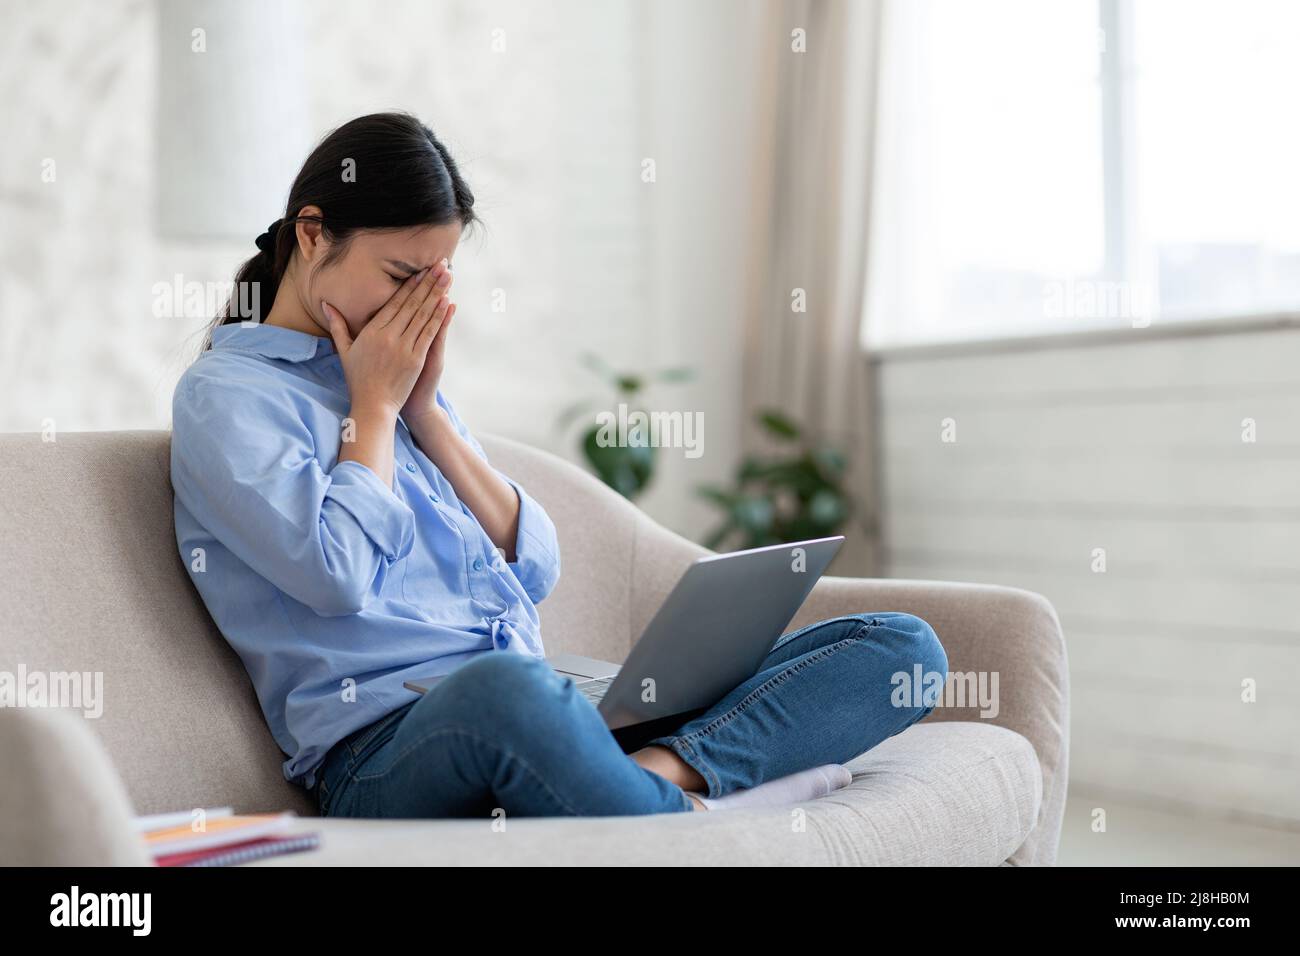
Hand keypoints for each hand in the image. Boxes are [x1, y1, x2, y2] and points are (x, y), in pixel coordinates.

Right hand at [322, 265, 451, 414]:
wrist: (373, 406)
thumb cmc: (358, 379)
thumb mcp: (344, 350)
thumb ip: (337, 325)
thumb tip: (325, 304)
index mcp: (372, 331)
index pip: (394, 302)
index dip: (409, 285)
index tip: (420, 270)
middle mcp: (388, 336)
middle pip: (411, 303)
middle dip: (428, 282)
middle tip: (441, 263)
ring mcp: (404, 347)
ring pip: (423, 314)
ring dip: (437, 293)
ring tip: (448, 275)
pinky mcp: (416, 359)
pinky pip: (429, 333)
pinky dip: (439, 316)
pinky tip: (448, 302)